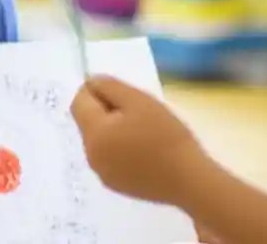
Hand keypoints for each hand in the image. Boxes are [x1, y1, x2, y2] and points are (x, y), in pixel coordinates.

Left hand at [70, 75, 205, 206]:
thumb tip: (91, 82)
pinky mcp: (115, 184)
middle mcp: (90, 155)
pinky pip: (108, 157)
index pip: (79, 101)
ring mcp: (102, 173)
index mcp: (93, 133)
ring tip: (143, 131)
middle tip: (137, 112)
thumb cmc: (165, 135)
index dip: (96, 91)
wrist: (188, 179)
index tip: (123, 94)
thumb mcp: (138, 100)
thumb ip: (110, 87)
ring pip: (98, 139)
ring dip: (112, 129)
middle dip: (105, 110)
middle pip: (87, 121)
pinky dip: (119, 148)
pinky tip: (143, 150)